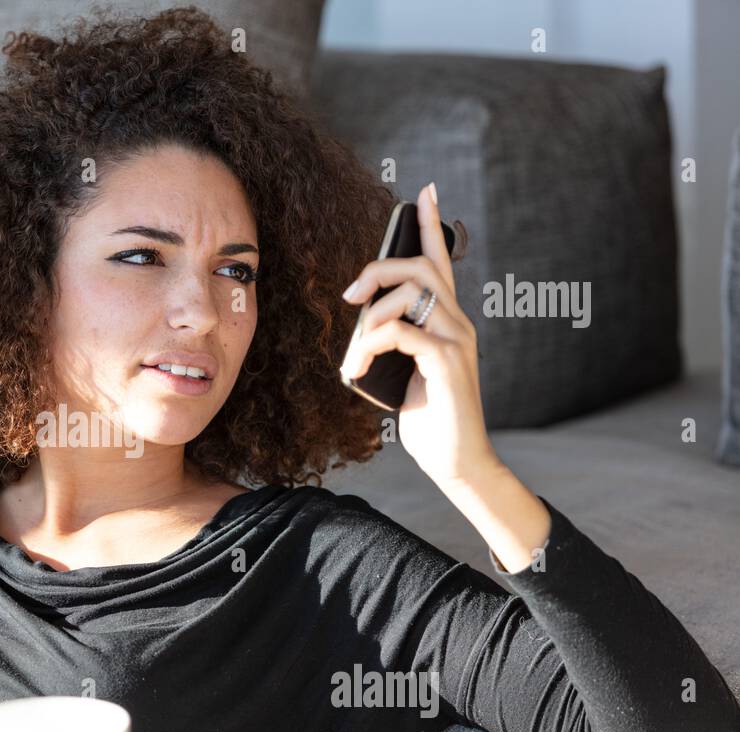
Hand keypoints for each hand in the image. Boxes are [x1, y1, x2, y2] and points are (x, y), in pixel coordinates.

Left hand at [338, 183, 499, 486]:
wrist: (456, 460)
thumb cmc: (429, 418)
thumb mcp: (404, 372)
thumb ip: (393, 342)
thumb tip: (363, 327)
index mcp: (449, 321)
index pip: (442, 262)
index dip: (431, 226)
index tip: (424, 192)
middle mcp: (459, 323)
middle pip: (420, 268)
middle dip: (379, 269)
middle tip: (350, 296)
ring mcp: (457, 340)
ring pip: (409, 296)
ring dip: (369, 319)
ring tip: (355, 357)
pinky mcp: (447, 363)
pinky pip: (401, 332)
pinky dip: (372, 344)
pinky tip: (360, 368)